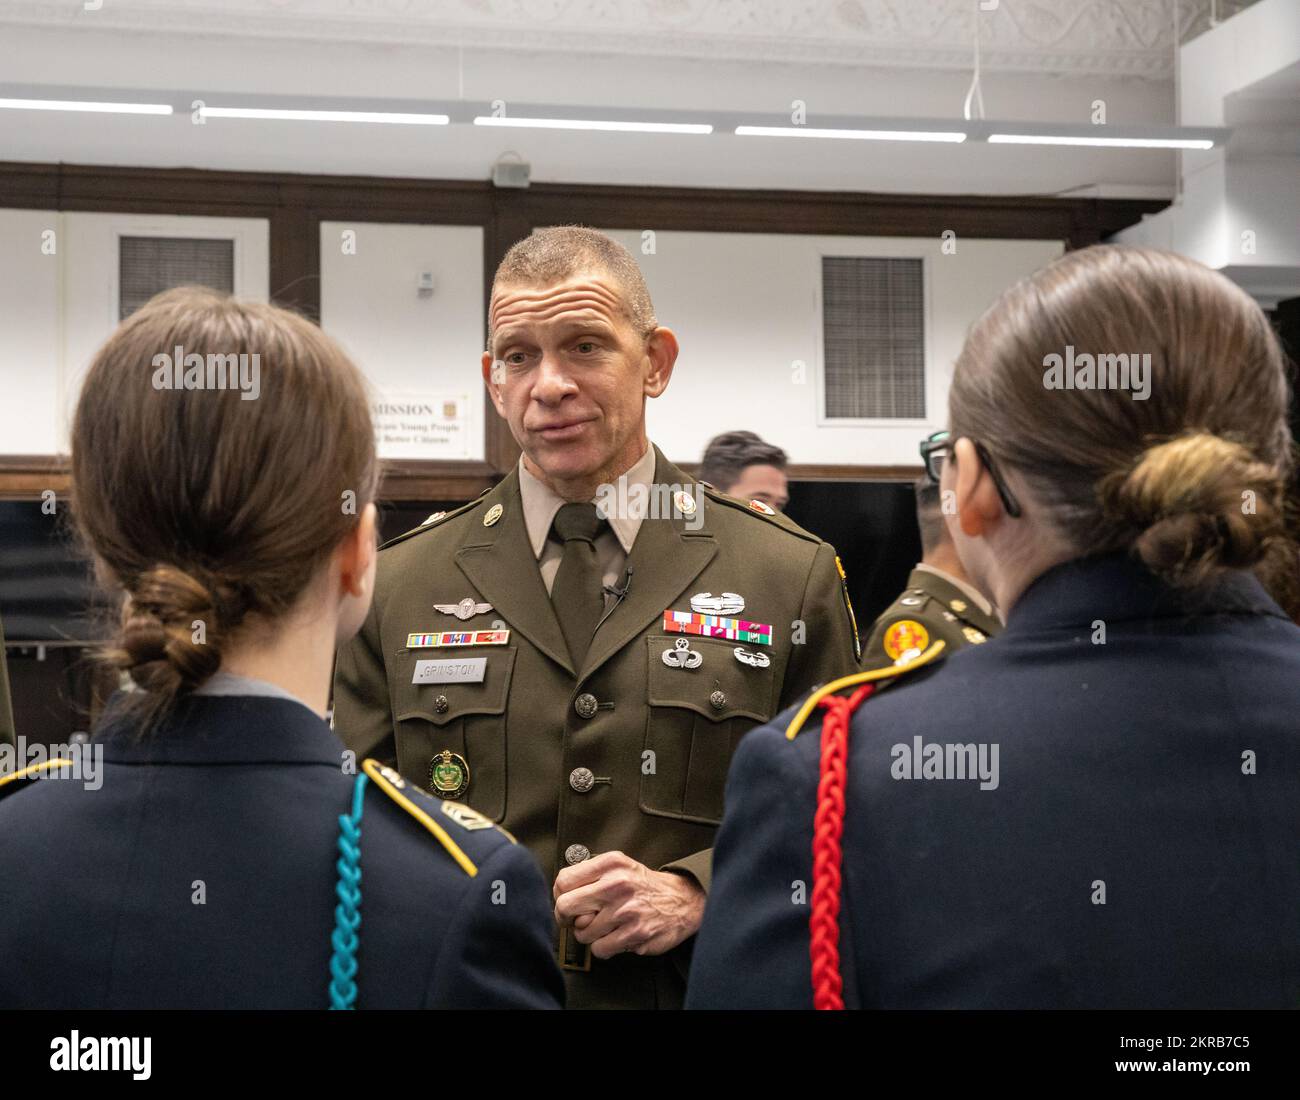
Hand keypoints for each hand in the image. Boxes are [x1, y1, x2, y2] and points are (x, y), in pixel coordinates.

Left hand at [552, 850, 705, 958]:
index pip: (564, 880)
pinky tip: (615, 936)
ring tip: (605, 926)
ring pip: (582, 933)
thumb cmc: (644, 886)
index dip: (559, 895)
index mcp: (611, 864)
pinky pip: (600, 949)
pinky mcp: (635, 933)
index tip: (566, 901)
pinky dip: (604, 947)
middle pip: (565, 907)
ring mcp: (626, 910)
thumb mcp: (619, 867)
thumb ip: (590, 875)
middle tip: (575, 919)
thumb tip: (559, 893)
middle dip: (566, 918)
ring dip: (589, 935)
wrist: (682, 900)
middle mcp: (617, 884)